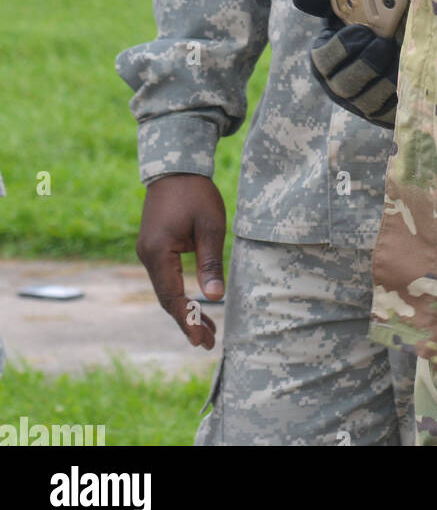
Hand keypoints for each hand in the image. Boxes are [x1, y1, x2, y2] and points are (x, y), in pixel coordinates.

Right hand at [136, 174, 225, 348]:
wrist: (176, 167)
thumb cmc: (196, 194)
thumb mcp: (209, 226)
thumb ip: (210, 262)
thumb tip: (215, 297)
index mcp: (158, 252)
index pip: (172, 297)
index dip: (187, 320)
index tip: (200, 340)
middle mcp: (147, 256)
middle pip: (166, 299)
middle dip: (187, 321)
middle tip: (207, 342)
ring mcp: (148, 252)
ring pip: (165, 290)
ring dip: (184, 309)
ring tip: (207, 330)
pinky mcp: (154, 247)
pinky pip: (165, 278)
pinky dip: (179, 293)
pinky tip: (195, 304)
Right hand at [293, 0, 399, 126]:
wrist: (397, 39)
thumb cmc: (363, 20)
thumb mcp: (342, 4)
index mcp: (324, 59)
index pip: (323, 61)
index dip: (342, 48)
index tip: (363, 30)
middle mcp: (338, 86)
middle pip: (344, 86)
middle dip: (365, 64)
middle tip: (383, 43)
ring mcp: (360, 103)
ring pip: (368, 102)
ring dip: (384, 79)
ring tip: (399, 55)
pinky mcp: (382, 113)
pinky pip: (389, 112)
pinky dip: (401, 94)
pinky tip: (412, 72)